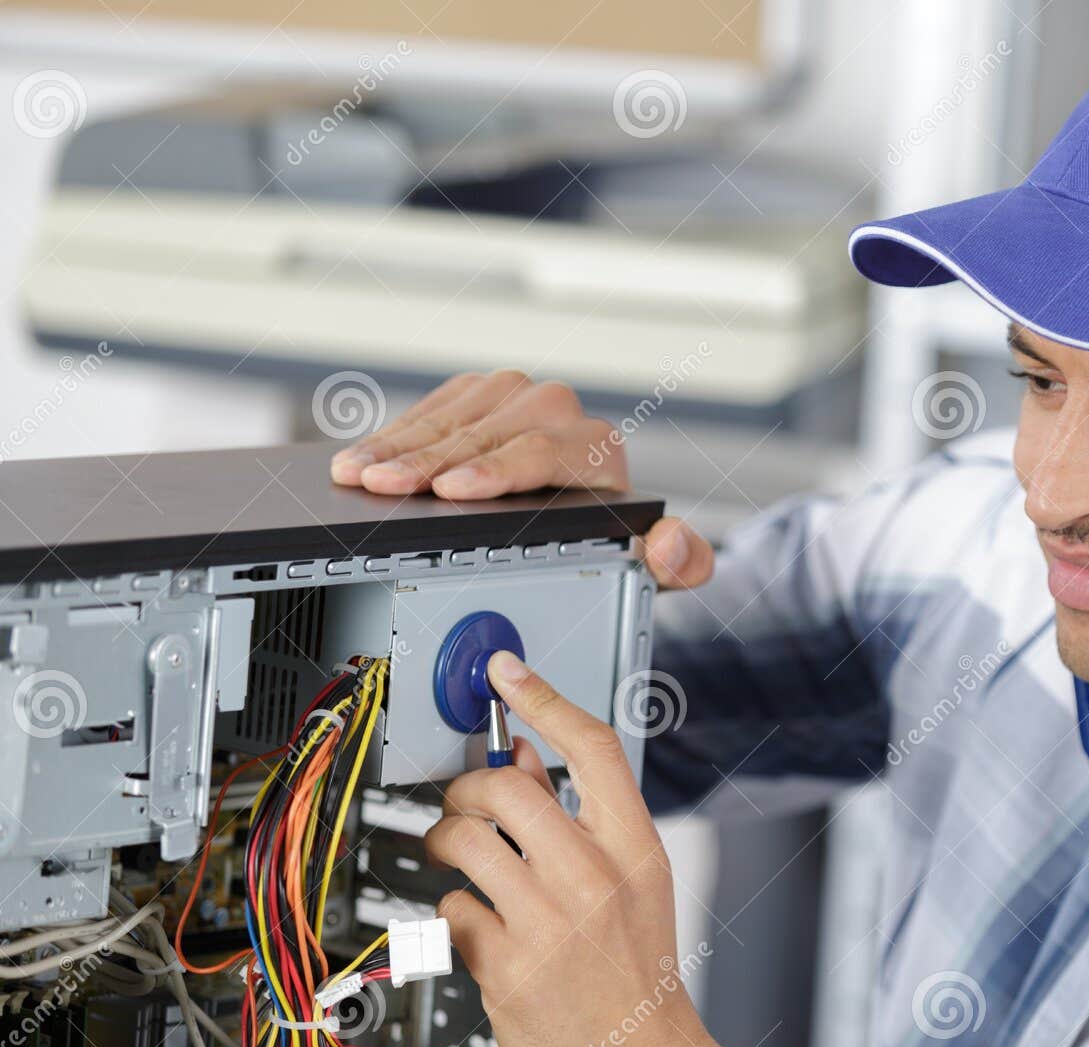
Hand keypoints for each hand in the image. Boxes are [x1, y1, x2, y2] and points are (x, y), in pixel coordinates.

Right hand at [329, 370, 711, 589]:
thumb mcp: (656, 561)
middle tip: (379, 485)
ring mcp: (516, 396)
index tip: (451, 489)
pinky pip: (431, 409)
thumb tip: (670, 545)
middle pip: (483, 434)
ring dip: (397, 447)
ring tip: (357, 473)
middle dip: (423, 463)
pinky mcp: (479, 394)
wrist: (597, 503)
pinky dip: (394, 435)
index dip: (493, 470)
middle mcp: (559, 410)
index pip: (541, 451)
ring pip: (450, 417)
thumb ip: (681, 561)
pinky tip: (363, 457)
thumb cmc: (618, 535)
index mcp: (599, 447)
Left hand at [423, 651, 738, 1046]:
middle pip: (506, 788)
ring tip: (454, 855)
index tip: (510, 673)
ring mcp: (547, 920)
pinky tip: (474, 921)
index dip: (545, 699)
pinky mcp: (504, 963)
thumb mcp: (630, 882)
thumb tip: (527, 758)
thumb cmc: (637, 967)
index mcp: (633, 848)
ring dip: (445, 842)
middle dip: (468, 790)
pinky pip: (451, 907)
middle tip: (464, 804)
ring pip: (464, 842)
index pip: (593, 747)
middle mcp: (592, 877)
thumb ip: (579, 817)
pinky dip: (453, 910)